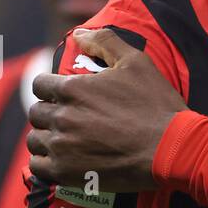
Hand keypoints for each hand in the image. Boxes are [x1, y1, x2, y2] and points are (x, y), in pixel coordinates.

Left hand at [27, 27, 186, 190]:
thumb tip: (78, 34)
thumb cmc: (156, 104)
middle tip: (70, 120)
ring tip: (65, 141)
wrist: (172, 148)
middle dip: (50, 114)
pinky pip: (38, 168)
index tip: (62, 96)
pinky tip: (61, 161)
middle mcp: (62, 116)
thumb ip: (104, 42)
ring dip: (46, 139)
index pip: (39, 85)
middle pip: (36, 113)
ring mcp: (62, 146)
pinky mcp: (67, 172)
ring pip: (34, 140)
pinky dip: (45, 164)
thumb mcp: (136, 62)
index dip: (49, 89)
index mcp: (73, 88)